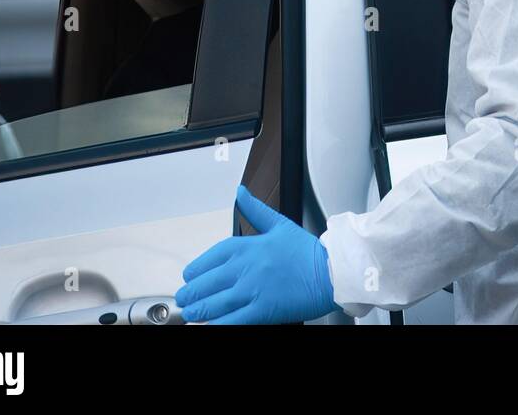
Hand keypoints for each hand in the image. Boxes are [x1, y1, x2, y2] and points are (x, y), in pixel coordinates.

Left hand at [175, 185, 336, 323]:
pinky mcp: (261, 310)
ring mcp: (252, 290)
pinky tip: (210, 325)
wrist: (331, 272)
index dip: (194, 272)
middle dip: (191, 295)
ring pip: (212, 305)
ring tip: (193, 315)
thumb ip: (254, 209)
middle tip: (186, 300)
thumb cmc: (307, 251)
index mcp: (246, 245)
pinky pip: (230, 321)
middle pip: (204, 284)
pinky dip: (216, 324)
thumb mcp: (279, 224)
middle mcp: (245, 267)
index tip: (189, 278)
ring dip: (198, 312)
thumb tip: (240, 192)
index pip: (207, 259)